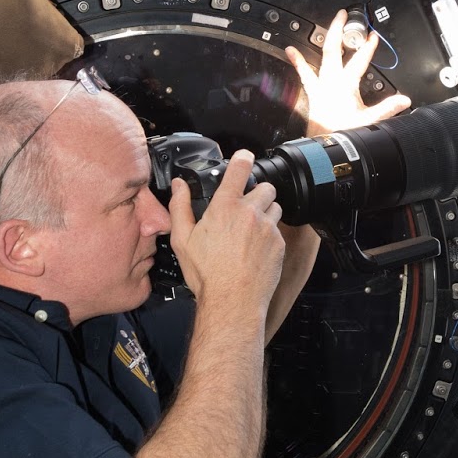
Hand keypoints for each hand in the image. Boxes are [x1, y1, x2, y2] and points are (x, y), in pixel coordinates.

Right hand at [168, 150, 284, 312]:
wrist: (233, 301)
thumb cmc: (207, 274)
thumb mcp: (183, 240)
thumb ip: (180, 207)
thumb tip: (178, 186)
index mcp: (225, 207)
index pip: (239, 170)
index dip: (243, 158)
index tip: (244, 156)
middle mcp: (250, 213)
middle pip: (265, 187)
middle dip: (258, 193)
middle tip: (246, 207)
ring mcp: (268, 228)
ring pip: (275, 208)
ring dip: (266, 213)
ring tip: (252, 230)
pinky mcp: (279, 244)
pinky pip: (278, 231)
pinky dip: (270, 236)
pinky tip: (256, 250)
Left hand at [286, 11, 410, 135]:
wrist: (323, 144)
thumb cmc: (341, 133)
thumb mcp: (369, 121)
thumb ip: (386, 108)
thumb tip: (403, 100)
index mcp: (345, 84)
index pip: (359, 60)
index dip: (367, 48)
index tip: (372, 37)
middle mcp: (330, 81)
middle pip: (333, 49)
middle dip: (338, 30)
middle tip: (342, 16)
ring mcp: (320, 85)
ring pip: (319, 57)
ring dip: (320, 42)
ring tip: (316, 29)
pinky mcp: (313, 92)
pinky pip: (304, 73)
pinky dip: (298, 62)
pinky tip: (290, 53)